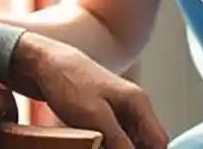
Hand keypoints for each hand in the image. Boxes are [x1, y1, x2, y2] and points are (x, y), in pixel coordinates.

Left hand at [9, 33, 168, 148]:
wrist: (43, 62)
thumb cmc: (69, 81)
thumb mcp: (96, 119)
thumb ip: (120, 142)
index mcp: (138, 102)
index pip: (159, 141)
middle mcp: (132, 105)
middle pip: (144, 142)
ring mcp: (117, 108)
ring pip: (127, 140)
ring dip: (118, 148)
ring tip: (97, 146)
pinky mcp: (101, 113)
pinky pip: (111, 136)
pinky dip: (105, 145)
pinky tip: (93, 145)